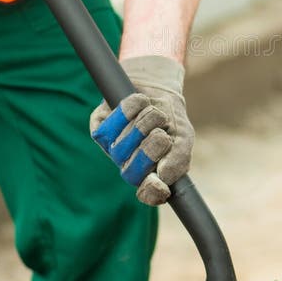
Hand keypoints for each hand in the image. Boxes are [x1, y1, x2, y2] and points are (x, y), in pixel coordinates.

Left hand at [90, 55, 193, 206]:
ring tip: (155, 112)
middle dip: (150, 152)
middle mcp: (129, 165)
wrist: (159, 87)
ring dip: (144, 124)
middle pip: (132, 173)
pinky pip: (110, 125)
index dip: (152, 192)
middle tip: (162, 135)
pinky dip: (129, 110)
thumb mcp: (182, 137)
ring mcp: (112, 149)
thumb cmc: (171, 119)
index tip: (160, 184)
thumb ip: (179, 158)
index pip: (148, 193)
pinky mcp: (99, 128)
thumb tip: (163, 176)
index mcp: (152, 173)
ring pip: (122, 147)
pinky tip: (139, 102)